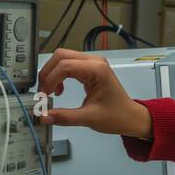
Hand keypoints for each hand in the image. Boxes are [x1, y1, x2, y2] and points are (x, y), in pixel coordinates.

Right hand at [37, 48, 151, 137]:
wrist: (130, 117)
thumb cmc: (117, 116)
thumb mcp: (89, 118)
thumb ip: (65, 117)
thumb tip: (44, 116)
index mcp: (97, 70)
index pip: (65, 66)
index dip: (50, 80)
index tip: (44, 95)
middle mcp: (95, 62)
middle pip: (61, 56)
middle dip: (48, 73)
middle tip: (43, 92)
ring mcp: (93, 63)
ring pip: (63, 58)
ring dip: (52, 73)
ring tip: (51, 92)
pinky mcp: (90, 68)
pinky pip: (69, 64)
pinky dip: (59, 75)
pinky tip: (60, 89)